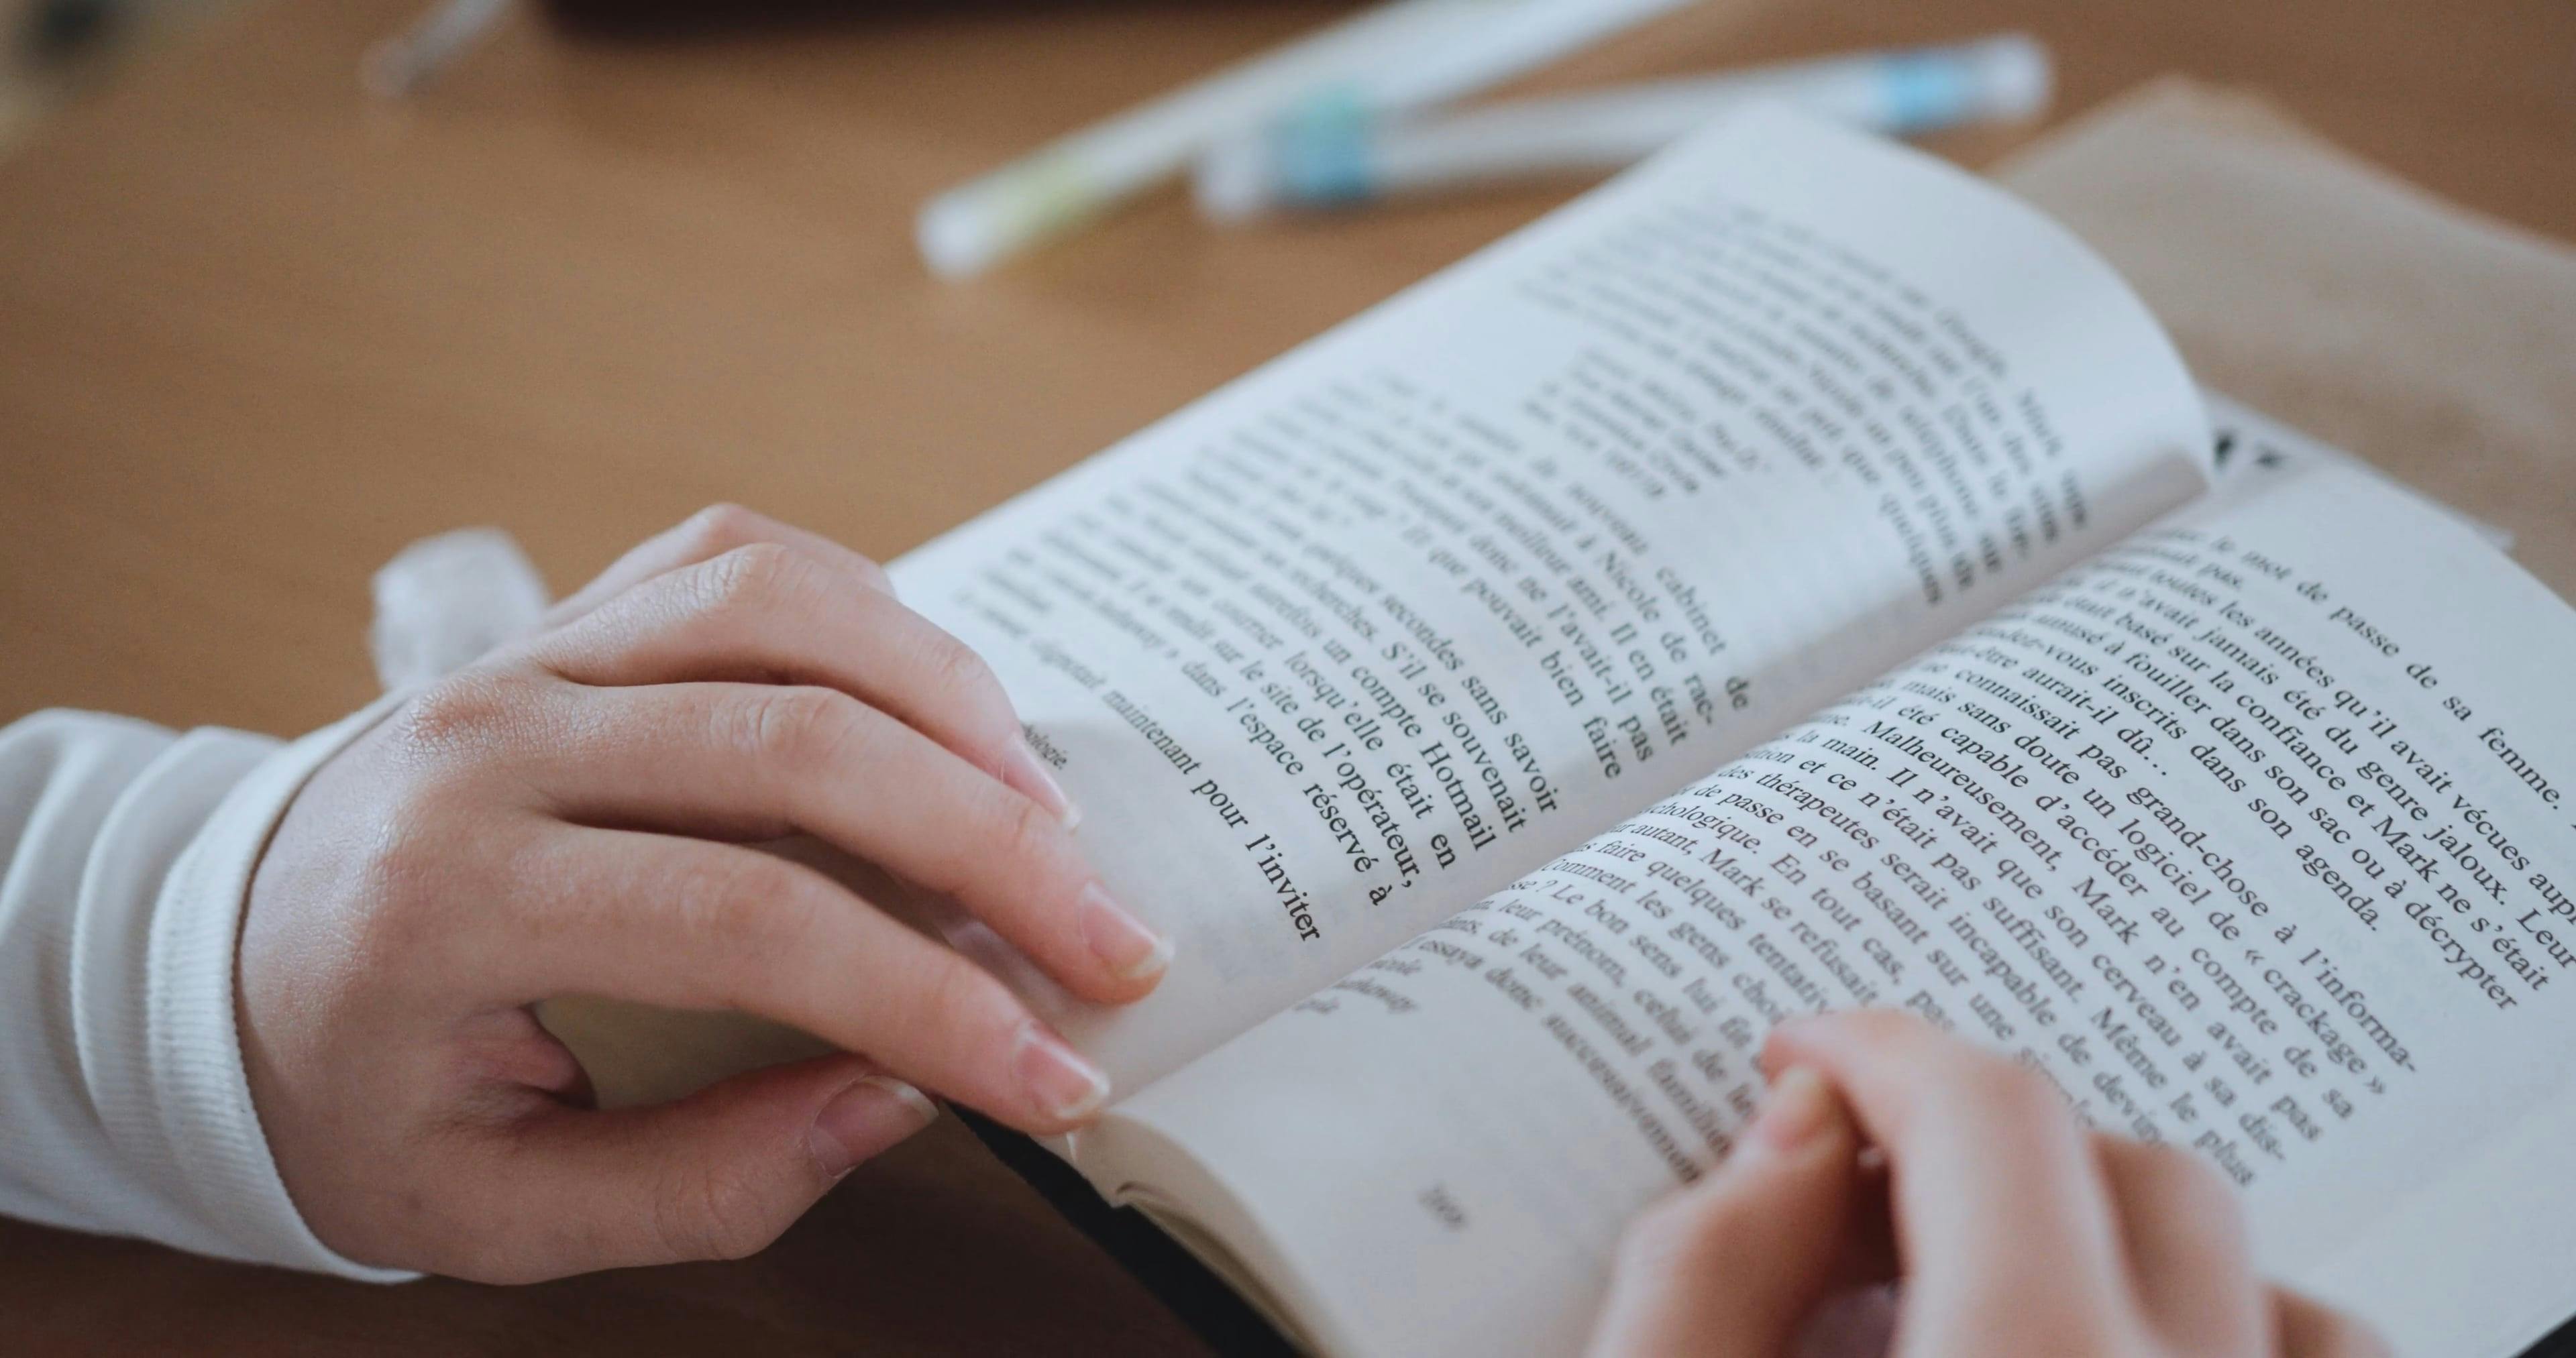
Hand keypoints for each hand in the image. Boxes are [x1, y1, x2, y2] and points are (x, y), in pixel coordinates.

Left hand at [240, 506, 1171, 1280]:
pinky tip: (941, 703)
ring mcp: (530, 654)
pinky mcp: (566, 615)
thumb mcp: (491, 1208)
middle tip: (1116, 942)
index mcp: (451, 900)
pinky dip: (870, 610)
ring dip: (952, 704)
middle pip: (800, 744)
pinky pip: (739, 559)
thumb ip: (701, 1180)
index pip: (750, 922)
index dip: (932, 1001)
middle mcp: (491, 742)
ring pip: (783, 609)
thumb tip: (898, 1096)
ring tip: (1053, 817)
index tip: (1057, 1074)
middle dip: (995, 848)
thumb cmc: (355, 1094)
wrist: (218, 960)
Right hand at [1588, 1010, 2384, 1356]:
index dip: (1874, 1049)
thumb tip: (1792, 1131)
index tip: (1801, 1060)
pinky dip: (2225, 1339)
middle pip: (2130, 1175)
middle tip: (1859, 1188)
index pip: (1985, 1112)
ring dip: (2131, 1249)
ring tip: (1995, 1287)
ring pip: (2267, 1291)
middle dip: (1985, 1144)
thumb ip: (1699, 1281)